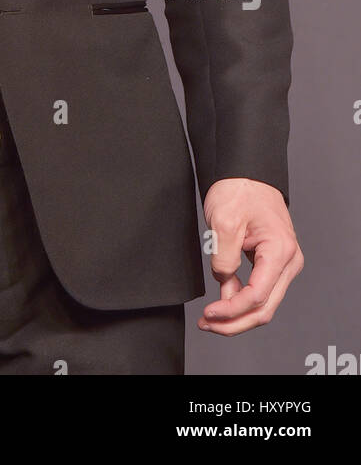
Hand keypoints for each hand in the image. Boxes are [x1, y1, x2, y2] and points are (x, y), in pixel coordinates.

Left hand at [199, 178, 302, 334]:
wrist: (245, 171)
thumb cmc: (239, 188)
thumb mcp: (223, 221)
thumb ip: (224, 258)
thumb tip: (224, 284)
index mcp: (280, 252)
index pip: (257, 296)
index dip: (231, 311)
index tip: (209, 314)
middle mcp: (288, 262)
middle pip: (264, 309)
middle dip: (234, 322)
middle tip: (207, 325)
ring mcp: (283, 264)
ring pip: (263, 304)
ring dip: (237, 315)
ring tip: (210, 318)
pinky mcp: (272, 263)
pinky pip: (259, 291)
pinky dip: (240, 300)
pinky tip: (222, 301)